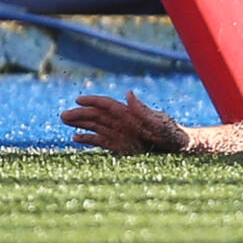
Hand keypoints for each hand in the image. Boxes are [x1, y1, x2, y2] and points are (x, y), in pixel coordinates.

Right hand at [60, 90, 192, 153]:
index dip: (93, 101)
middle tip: (63, 115)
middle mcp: (123, 122)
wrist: (179, 149)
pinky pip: (101, 141)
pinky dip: (88, 140)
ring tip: (65, 121)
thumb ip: (142, 110)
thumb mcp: (159, 122)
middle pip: (97, 115)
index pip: (107, 104)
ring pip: (96, 126)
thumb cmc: (172, 134)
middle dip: (80, 114)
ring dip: (81, 124)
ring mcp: (121, 134)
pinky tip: (76, 139)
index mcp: (130, 113)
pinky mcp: (121, 147)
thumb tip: (128, 93)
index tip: (78, 100)